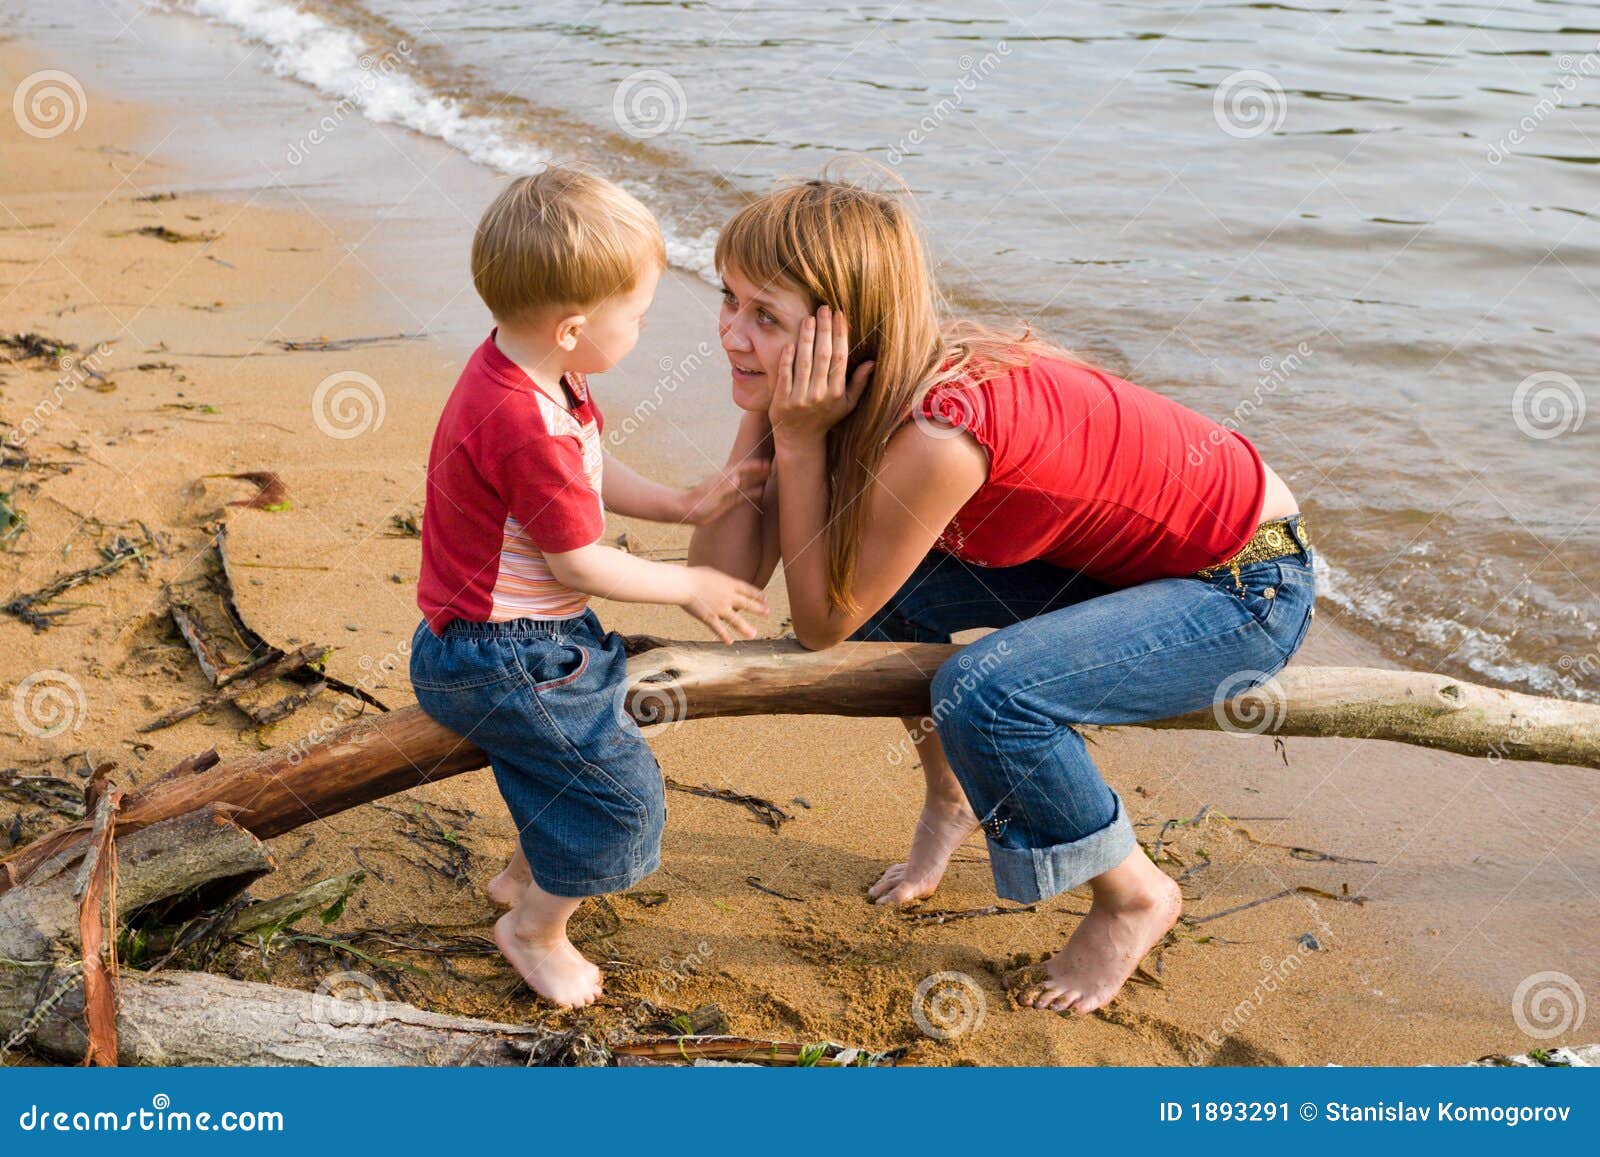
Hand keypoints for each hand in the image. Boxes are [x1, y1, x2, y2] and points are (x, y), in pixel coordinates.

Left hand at [678, 459, 769, 525]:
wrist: (689, 511)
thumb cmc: (699, 501)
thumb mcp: (713, 493)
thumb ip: (726, 485)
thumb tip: (739, 477)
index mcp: (724, 477)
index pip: (742, 468)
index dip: (754, 466)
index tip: (766, 463)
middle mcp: (728, 483)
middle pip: (746, 474)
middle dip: (758, 470)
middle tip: (772, 467)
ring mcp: (729, 492)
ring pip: (747, 483)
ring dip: (757, 479)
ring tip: (770, 476)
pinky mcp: (728, 502)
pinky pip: (744, 495)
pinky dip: (753, 493)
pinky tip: (761, 492)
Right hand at [679, 566, 768, 643]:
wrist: (684, 584)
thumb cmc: (693, 575)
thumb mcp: (711, 572)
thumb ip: (720, 580)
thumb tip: (723, 582)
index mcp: (729, 584)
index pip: (747, 590)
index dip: (757, 594)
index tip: (765, 599)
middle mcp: (728, 596)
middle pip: (747, 604)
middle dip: (758, 609)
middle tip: (767, 612)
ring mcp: (720, 608)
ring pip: (736, 620)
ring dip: (746, 628)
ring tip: (754, 634)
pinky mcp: (710, 617)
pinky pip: (719, 629)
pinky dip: (724, 636)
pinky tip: (730, 642)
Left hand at [769, 305, 874, 447]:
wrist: (799, 439)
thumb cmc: (825, 417)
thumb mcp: (846, 404)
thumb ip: (859, 383)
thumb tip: (872, 362)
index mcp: (836, 393)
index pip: (840, 358)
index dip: (840, 335)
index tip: (839, 316)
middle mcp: (820, 395)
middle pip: (823, 356)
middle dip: (824, 330)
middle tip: (824, 309)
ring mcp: (800, 398)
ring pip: (804, 363)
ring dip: (806, 339)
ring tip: (808, 318)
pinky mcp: (782, 401)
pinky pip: (785, 376)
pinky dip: (787, 359)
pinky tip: (790, 342)